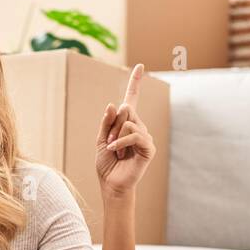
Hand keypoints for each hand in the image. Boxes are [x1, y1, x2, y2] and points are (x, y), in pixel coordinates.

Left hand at [94, 63, 155, 198]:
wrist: (111, 184)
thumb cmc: (106, 164)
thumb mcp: (100, 140)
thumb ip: (106, 122)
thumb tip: (114, 104)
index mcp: (127, 123)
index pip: (132, 99)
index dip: (135, 82)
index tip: (140, 66)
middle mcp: (139, 126)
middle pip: (125, 109)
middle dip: (111, 125)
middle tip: (109, 143)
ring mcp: (145, 136)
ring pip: (128, 122)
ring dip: (115, 136)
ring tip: (113, 150)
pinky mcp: (148, 147)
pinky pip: (134, 134)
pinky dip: (120, 142)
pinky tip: (114, 151)